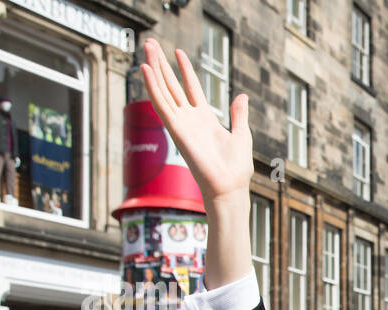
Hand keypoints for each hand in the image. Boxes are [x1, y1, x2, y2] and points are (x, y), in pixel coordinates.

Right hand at [140, 37, 252, 205]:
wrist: (230, 187)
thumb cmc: (236, 168)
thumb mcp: (241, 134)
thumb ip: (238, 114)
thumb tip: (241, 97)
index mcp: (205, 119)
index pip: (191, 88)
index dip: (185, 70)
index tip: (178, 52)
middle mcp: (190, 119)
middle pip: (172, 85)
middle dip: (162, 65)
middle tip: (151, 43)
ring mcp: (182, 124)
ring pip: (163, 90)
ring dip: (154, 69)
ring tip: (147, 47)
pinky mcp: (176, 130)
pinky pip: (161, 105)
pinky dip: (153, 87)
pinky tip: (146, 70)